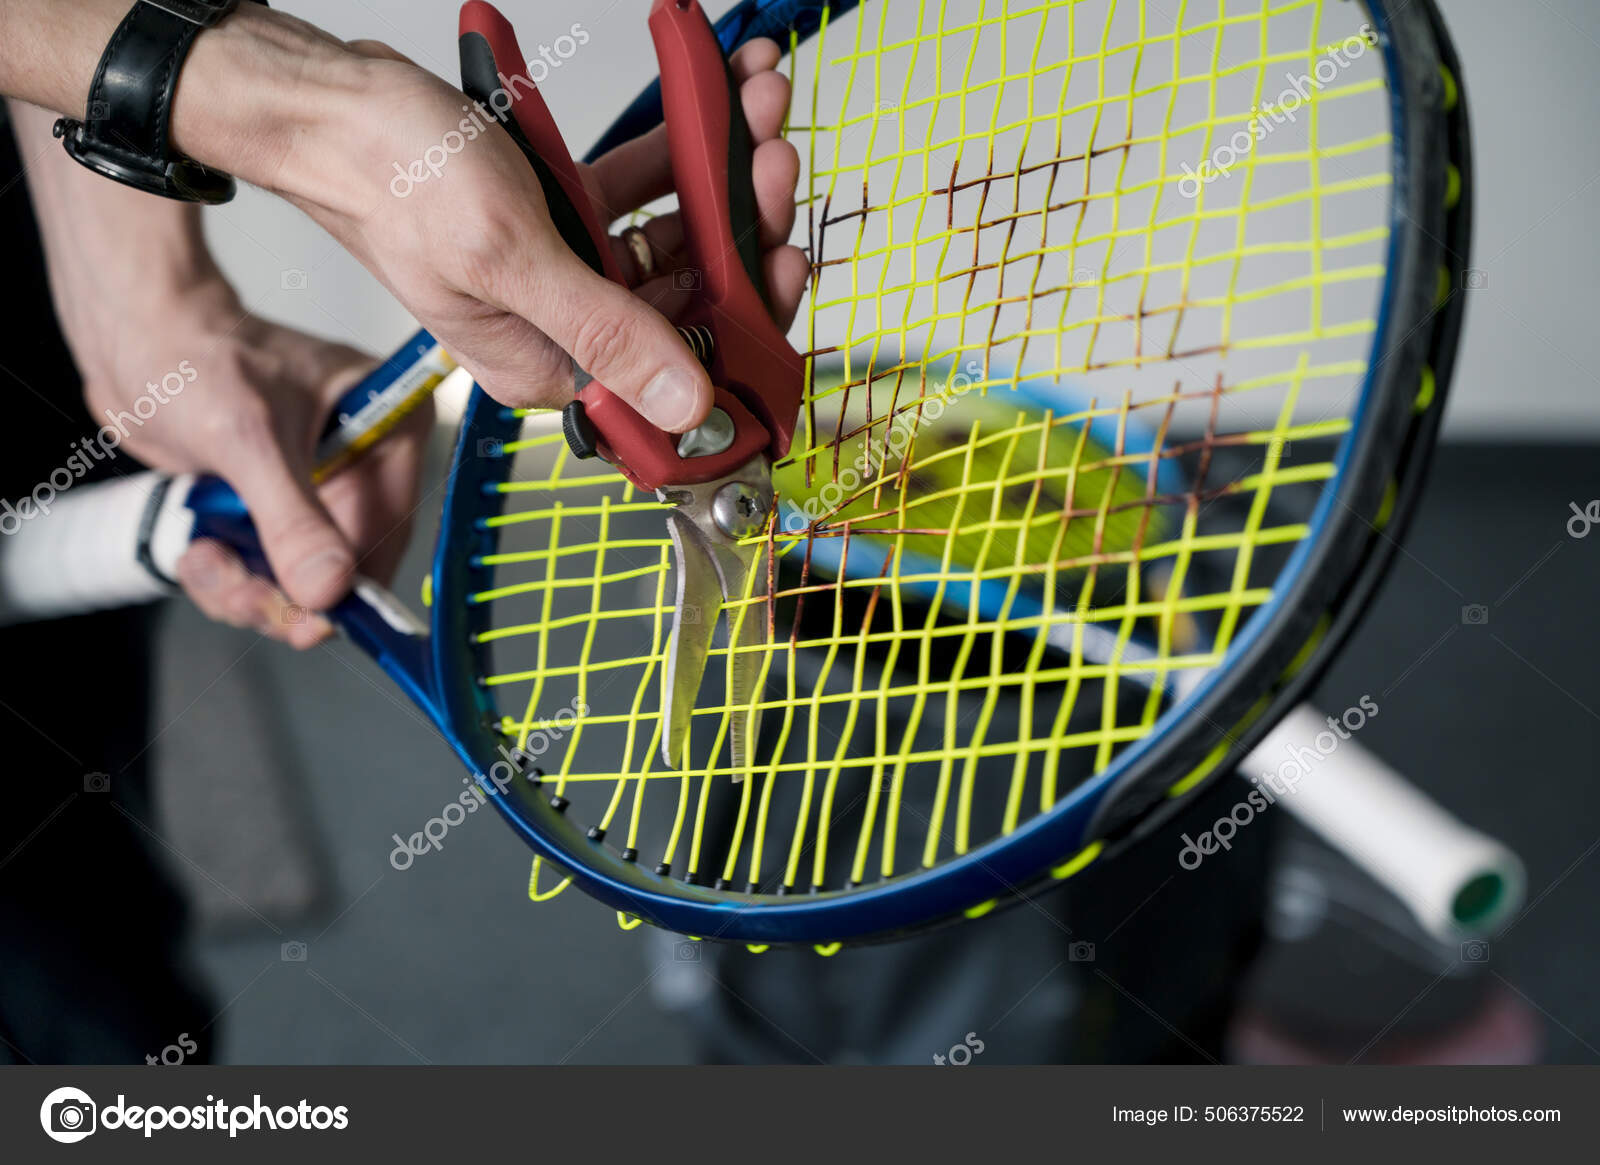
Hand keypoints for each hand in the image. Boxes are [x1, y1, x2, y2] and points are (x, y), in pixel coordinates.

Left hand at [86, 287, 430, 647]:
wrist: (132, 333)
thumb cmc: (194, 351)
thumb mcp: (249, 439)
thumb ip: (292, 519)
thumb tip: (328, 587)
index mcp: (388, 425)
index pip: (391, 527)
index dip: (352, 582)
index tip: (312, 619)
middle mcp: (363, 460)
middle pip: (346, 565)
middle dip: (287, 591)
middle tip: (243, 592)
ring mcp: (318, 487)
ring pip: (302, 578)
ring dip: (250, 589)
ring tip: (208, 559)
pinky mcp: (274, 505)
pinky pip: (266, 570)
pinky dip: (230, 576)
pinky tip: (202, 550)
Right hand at [171, 8, 806, 432]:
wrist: (330, 104)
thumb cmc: (391, 180)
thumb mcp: (510, 258)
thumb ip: (606, 333)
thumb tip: (686, 406)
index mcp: (550, 367)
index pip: (675, 373)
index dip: (743, 321)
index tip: (786, 259)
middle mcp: (565, 329)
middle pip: (689, 297)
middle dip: (743, 226)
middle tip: (774, 159)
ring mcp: (567, 272)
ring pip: (675, 237)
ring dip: (721, 175)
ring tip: (753, 107)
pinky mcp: (563, 220)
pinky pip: (640, 195)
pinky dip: (676, 153)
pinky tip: (710, 104)